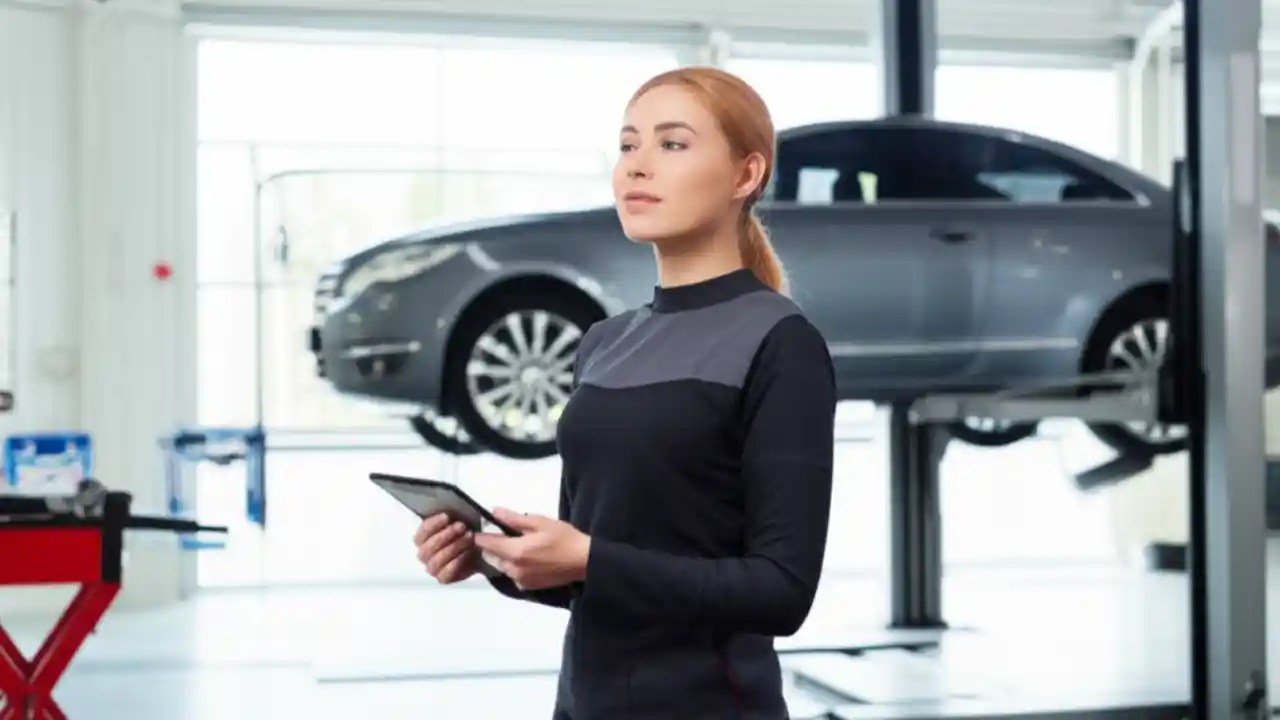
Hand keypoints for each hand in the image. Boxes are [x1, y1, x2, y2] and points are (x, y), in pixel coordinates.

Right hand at [413, 513, 479, 584]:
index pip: (421, 532)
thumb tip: (460, 510)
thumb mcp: (462, 519)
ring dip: (453, 547)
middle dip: (445, 535)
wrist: (481, 552)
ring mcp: (433, 567)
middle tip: (461, 526)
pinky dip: (456, 563)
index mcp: (424, 537)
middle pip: (427, 547)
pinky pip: (445, 574)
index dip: (432, 524)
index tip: (446, 516)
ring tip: (468, 537)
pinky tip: (466, 553)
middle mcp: (425, 553)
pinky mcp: (443, 578)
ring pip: (436, 560)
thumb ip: (456, 514)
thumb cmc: (466, 533)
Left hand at [473, 508, 590, 591]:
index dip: (481, 535)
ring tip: (515, 544)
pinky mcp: (527, 587)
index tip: (482, 527)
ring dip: (502, 556)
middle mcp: (513, 569)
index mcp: (515, 552)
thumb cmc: (563, 538)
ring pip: (500, 566)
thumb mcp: (540, 522)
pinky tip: (525, 558)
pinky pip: (512, 574)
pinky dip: (512, 566)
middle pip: (490, 557)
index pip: (486, 544)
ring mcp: (520, 580)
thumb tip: (494, 512)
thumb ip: (514, 519)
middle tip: (502, 533)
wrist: (583, 561)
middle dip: (491, 546)